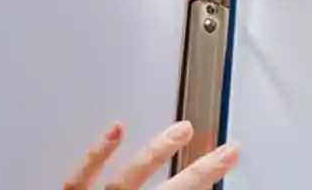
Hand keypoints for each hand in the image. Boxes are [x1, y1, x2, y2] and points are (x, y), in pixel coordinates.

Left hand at [63, 121, 240, 189]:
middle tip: (224, 150)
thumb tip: (196, 187)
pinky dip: (100, 151)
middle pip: (169, 189)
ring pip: (131, 175)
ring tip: (181, 129)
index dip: (209, 175)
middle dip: (200, 169)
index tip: (230, 155)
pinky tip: (117, 128)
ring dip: (159, 150)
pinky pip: (81, 176)